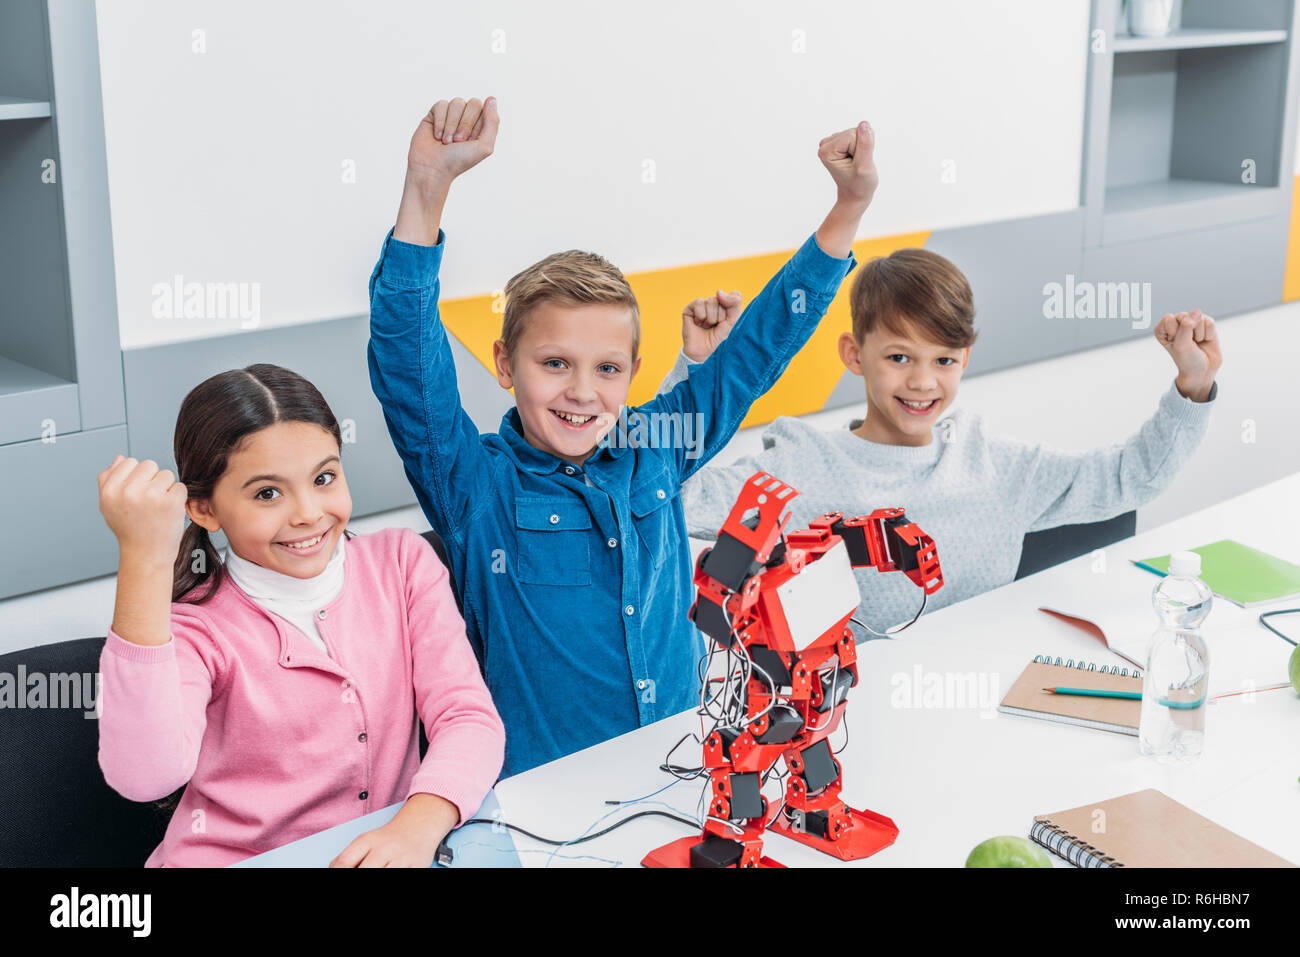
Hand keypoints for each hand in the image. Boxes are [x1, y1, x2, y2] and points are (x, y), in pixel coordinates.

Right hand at [97, 455, 187, 564]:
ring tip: (157, 508)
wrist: (146, 556)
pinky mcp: (170, 502)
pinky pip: (180, 487)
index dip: (136, 477)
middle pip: (149, 465)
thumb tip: (120, 457)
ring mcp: (150, 496)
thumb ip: (108, 480)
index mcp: (109, 490)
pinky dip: (178, 498)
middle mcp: (128, 491)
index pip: (129, 462)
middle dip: (152, 480)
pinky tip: (168, 512)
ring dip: (166, 489)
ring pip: (166, 474)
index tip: (136, 495)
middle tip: (148, 503)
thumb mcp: (109, 505)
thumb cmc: (129, 530)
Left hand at [329, 793, 457, 867]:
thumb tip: (333, 869)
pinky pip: (404, 875)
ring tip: (378, 871)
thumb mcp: (366, 841)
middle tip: (357, 880)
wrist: (420, 824)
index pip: (345, 862)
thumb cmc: (389, 838)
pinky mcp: (417, 865)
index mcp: (367, 841)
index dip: (339, 872)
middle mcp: (384, 848)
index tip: (339, 876)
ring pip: (385, 874)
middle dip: (361, 876)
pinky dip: (395, 876)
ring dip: (379, 877)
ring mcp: (402, 858)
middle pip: (366, 870)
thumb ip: (348, 858)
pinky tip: (389, 871)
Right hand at [406, 96, 499, 184]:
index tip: (469, 140)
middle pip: (473, 102)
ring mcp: (451, 115)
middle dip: (465, 123)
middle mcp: (467, 118)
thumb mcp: (484, 146)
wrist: (432, 168)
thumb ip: (493, 123)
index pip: (485, 108)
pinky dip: (439, 121)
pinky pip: (441, 104)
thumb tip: (492, 98)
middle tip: (458, 141)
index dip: (476, 123)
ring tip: (446, 141)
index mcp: (481, 126)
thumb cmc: (459, 161)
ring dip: (451, 124)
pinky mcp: (435, 114)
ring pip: (457, 102)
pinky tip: (436, 135)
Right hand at [681, 290, 741, 361]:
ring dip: (710, 318)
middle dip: (720, 316)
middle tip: (716, 327)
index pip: (734, 295)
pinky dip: (700, 315)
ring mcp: (702, 307)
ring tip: (707, 327)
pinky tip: (699, 324)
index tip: (728, 321)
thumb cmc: (721, 340)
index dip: (732, 306)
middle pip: (721, 299)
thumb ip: (734, 303)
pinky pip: (699, 303)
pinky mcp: (690, 310)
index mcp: (728, 307)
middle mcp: (715, 305)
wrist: (705, 354)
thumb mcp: (734, 322)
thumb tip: (718, 292)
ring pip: (710, 301)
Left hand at [818, 121, 877, 209]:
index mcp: (827, 150)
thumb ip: (864, 145)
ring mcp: (832, 142)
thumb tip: (864, 124)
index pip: (853, 135)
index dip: (861, 150)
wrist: (855, 195)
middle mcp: (825, 144)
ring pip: (857, 132)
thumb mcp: (864, 167)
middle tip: (858, 164)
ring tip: (857, 162)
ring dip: (862, 148)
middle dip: (861, 148)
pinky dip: (861, 146)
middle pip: (854, 132)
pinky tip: (856, 158)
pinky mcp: (839, 141)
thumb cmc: (859, 185)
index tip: (857, 164)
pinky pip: (858, 134)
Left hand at [1154, 309, 1220, 401]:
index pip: (1169, 319)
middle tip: (1189, 344)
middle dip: (1190, 333)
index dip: (1175, 333)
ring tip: (1197, 343)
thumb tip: (1197, 311)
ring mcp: (1191, 322)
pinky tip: (1205, 340)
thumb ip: (1186, 327)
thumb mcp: (1181, 345)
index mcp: (1163, 328)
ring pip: (1199, 318)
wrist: (1202, 371)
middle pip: (1185, 316)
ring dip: (1200, 334)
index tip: (1177, 344)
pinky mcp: (1205, 324)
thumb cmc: (1187, 360)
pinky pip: (1209, 322)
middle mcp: (1176, 323)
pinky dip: (1209, 334)